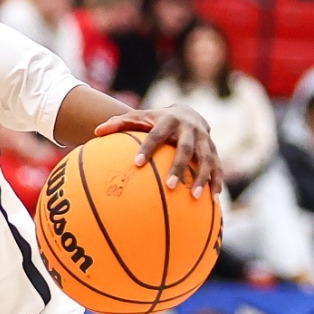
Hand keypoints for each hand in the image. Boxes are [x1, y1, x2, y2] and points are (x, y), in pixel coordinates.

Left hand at [95, 103, 220, 197]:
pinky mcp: (215, 151)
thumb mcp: (137, 118)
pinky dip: (216, 183)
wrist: (187, 112)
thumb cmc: (154, 120)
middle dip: (179, 166)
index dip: (148, 148)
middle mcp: (190, 129)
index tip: (137, 164)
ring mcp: (205, 140)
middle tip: (170, 186)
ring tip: (194, 197)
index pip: (157, 134)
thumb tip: (96, 132)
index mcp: (169, 120)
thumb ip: (118, 124)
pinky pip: (218, 168)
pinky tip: (213, 201)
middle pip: (186, 148)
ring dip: (203, 178)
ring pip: (207, 159)